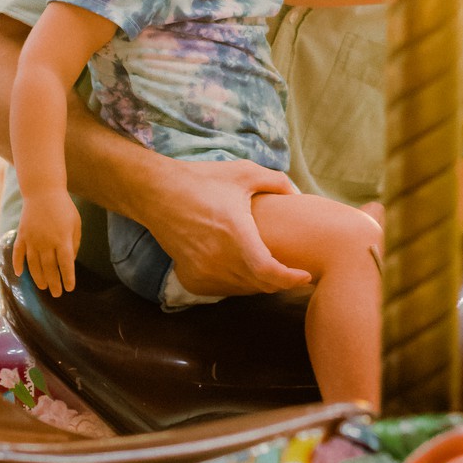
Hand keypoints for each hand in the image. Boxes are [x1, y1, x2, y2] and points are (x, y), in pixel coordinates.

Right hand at [14, 189, 80, 295]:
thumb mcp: (75, 224)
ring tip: (43, 288)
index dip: (68, 278)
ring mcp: (32, 239)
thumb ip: (74, 244)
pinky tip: (19, 274)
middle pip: (50, 268)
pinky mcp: (22, 235)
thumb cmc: (64, 208)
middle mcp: (46, 242)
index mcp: (62, 239)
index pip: (66, 264)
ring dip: (38, 278)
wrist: (43, 191)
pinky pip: (18, 253)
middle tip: (56, 294)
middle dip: (54, 283)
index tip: (69, 288)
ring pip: (34, 265)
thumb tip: (70, 262)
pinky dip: (18, 264)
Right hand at [144, 159, 310, 296]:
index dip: (290, 279)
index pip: (269, 272)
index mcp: (235, 234)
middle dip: (279, 279)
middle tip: (292, 268)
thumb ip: (276, 181)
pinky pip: (223, 290)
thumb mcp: (243, 172)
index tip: (305, 275)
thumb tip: (298, 194)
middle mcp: (219, 258)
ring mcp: (202, 270)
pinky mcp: (191, 277)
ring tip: (269, 266)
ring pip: (243, 289)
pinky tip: (242, 268)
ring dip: (259, 283)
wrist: (157, 192)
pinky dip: (237, 284)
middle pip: (260, 284)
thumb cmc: (202, 180)